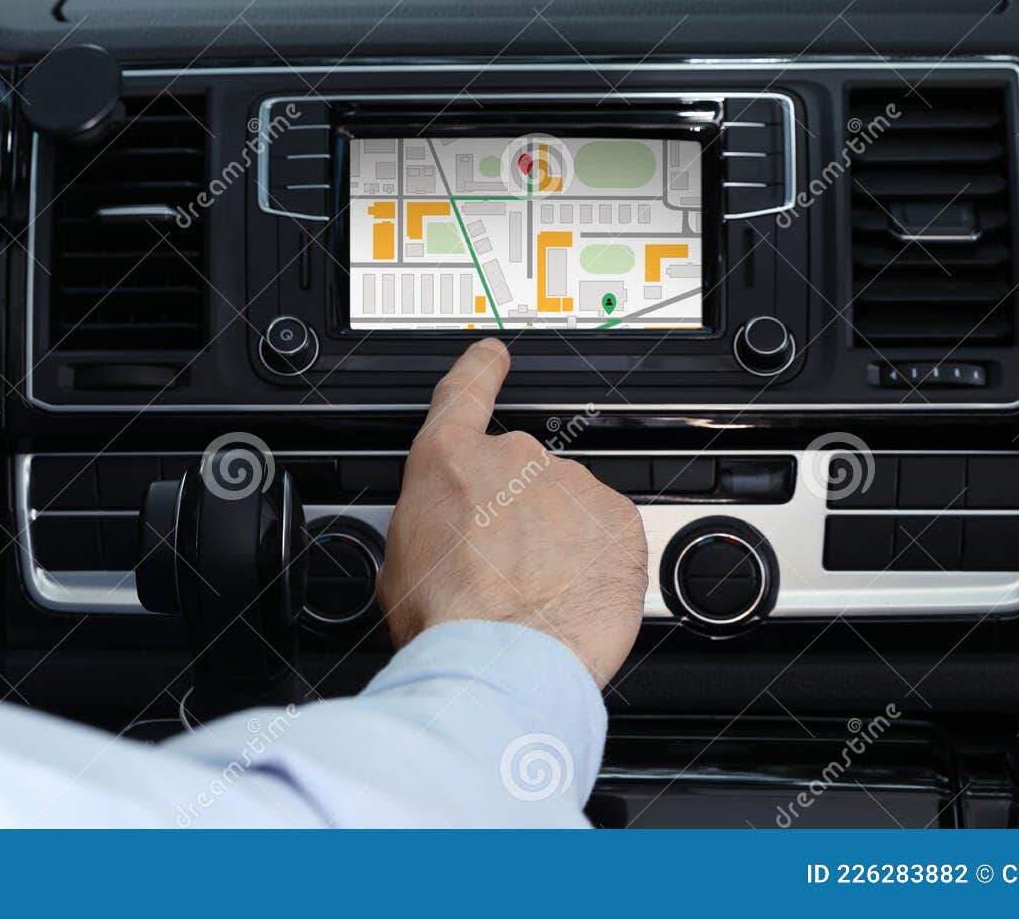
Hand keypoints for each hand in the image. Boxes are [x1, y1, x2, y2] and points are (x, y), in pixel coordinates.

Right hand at [377, 338, 648, 685]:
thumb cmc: (446, 619)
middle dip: (517, 514)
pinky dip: (595, 562)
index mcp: (450, 460)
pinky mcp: (618, 520)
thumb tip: (441, 537)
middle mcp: (514, 459)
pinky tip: (570, 598)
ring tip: (535, 596)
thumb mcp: (401, 561)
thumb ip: (432, 523)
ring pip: (568, 507)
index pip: (466, 390)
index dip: (480, 369)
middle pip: (521, 473)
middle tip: (502, 569)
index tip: (493, 357)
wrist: (500, 661)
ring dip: (558, 541)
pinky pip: (607, 534)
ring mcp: (571, 486)